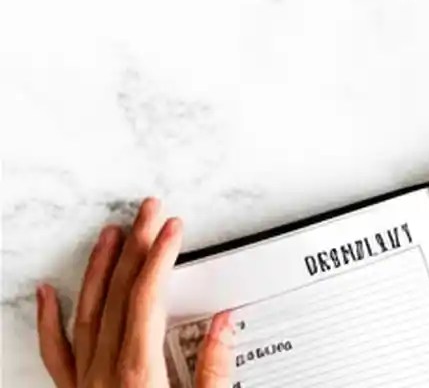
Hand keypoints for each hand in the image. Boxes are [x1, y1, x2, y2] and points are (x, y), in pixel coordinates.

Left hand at [35, 198, 231, 387]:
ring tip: (110, 235)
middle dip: (137, 246)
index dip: (161, 256)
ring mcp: (87, 380)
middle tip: (148, 213)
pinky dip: (50, 318)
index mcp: (139, 372)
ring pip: (87, 312)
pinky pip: (56, 350)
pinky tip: (48, 293)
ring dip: (100, 268)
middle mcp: (106, 371)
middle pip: (119, 294)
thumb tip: (224, 324)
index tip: (172, 229)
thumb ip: (215, 369)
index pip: (148, 297)